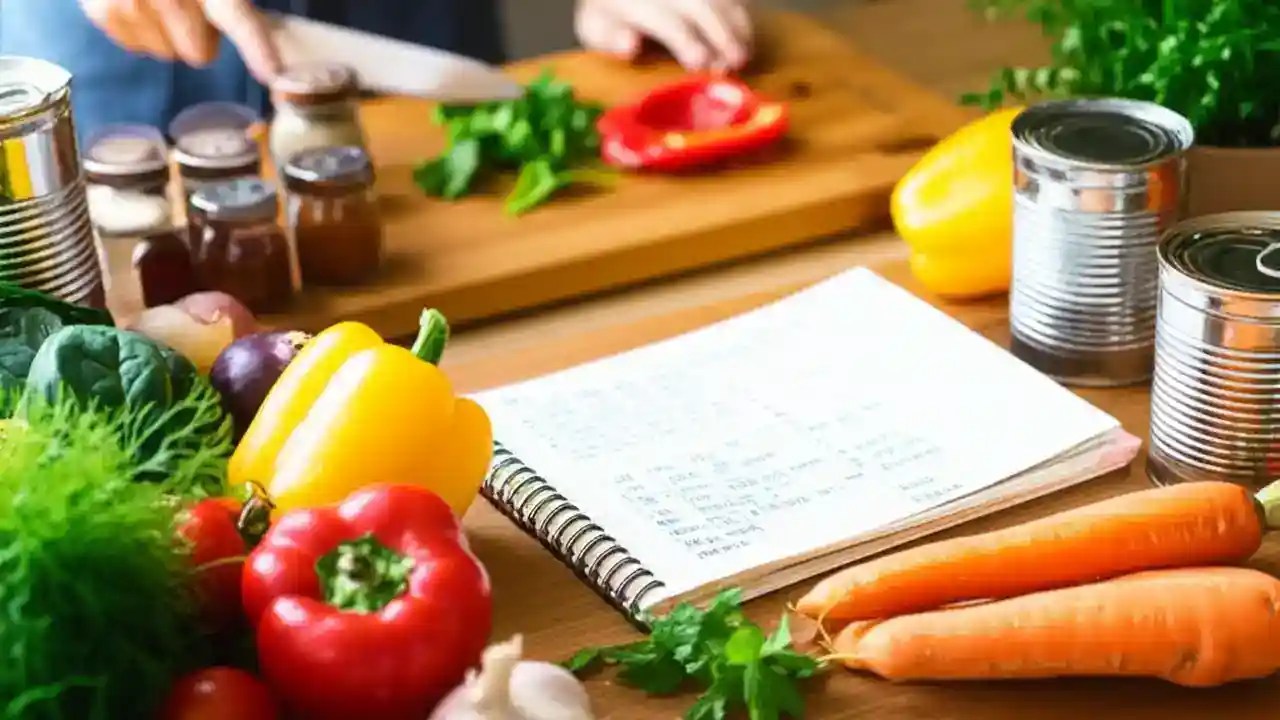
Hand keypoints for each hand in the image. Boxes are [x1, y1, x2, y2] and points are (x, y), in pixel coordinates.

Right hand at [78, 0, 280, 81]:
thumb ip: (234, 0)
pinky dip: (141, 28)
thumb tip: (259, 32)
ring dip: (168, 31)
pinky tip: (138, 0)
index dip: (258, 48)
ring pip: (166, 53)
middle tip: (193, 6)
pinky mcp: (102, 11)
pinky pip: (136, 47)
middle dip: (200, 36)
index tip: (273, 73)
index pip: (238, 19)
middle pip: (199, 54)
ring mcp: (132, 4)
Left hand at [575, 0, 751, 71]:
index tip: (701, 64)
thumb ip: (610, 39)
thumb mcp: (596, 28)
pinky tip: (744, 38)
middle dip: (722, 35)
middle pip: (700, 5)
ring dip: (737, 26)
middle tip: (735, 64)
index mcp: (631, 0)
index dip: (686, 41)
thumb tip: (630, 45)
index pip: (666, 19)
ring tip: (743, 56)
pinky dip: (739, 15)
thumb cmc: (609, 15)